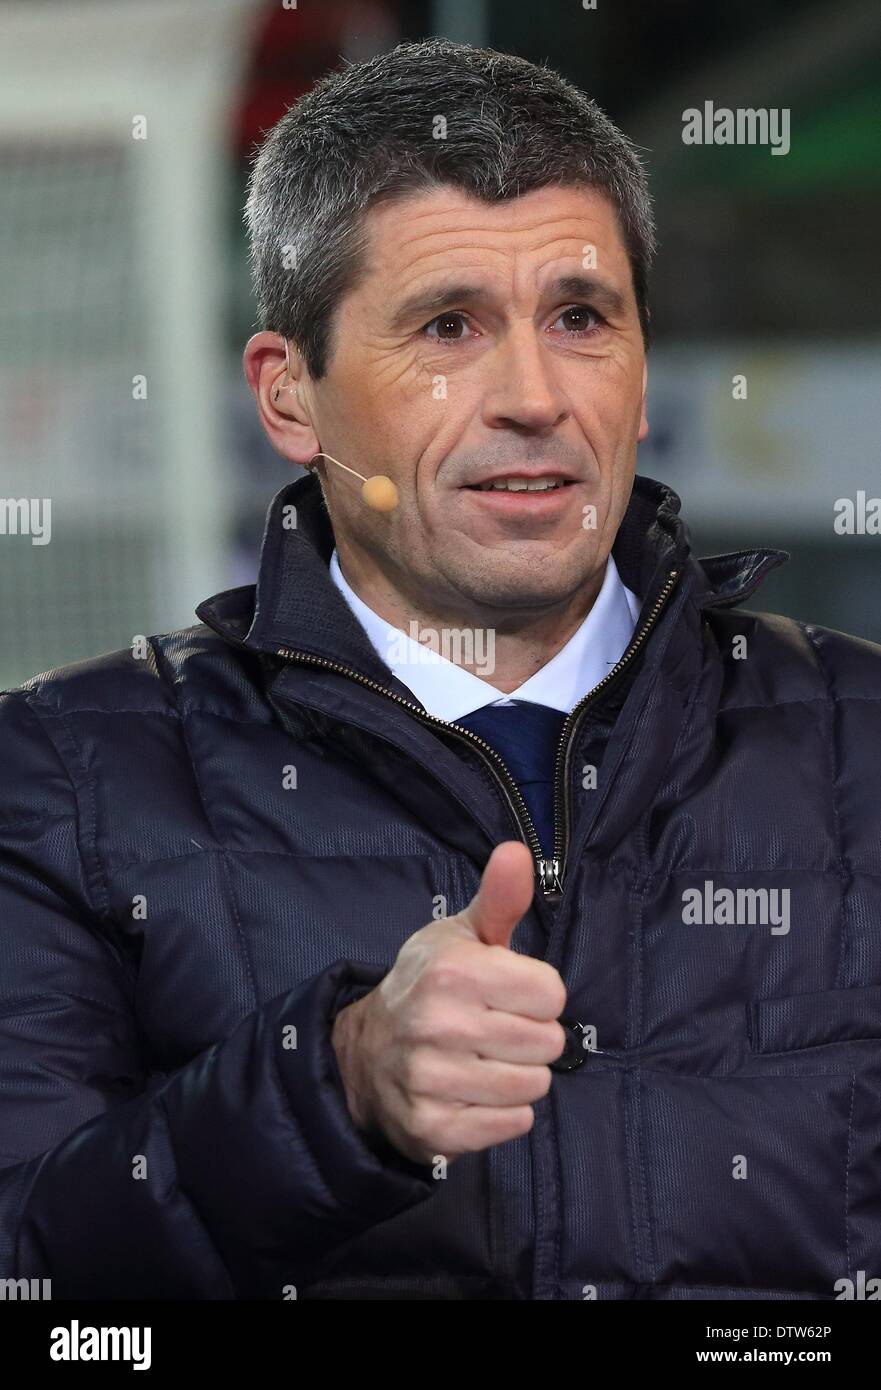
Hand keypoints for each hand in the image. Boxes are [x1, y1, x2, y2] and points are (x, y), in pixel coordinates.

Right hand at [331, 841, 566, 1163]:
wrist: (365, 1054)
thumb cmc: (428, 985)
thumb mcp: (460, 934)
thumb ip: (499, 897)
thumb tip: (517, 851)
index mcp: (452, 972)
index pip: (553, 994)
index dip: (536, 994)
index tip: (506, 993)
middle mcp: (440, 1025)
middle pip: (548, 1043)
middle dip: (530, 1036)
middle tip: (494, 1030)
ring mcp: (434, 1081)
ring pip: (534, 1087)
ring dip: (518, 1076)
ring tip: (484, 1060)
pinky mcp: (435, 1130)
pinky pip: (513, 1125)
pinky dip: (503, 1113)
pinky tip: (474, 1093)